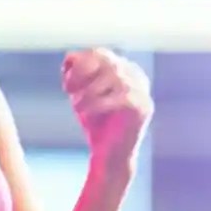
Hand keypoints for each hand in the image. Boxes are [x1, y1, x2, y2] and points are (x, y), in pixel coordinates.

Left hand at [62, 48, 153, 175]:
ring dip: (88, 91)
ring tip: (77, 108)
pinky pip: (119, 96)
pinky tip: (85, 114)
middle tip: (69, 93)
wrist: (110, 155)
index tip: (67, 87)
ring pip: (112, 76)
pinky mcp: (143, 106)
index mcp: (123, 68)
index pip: (99, 54)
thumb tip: (70, 56)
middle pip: (106, 61)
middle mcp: (136, 75)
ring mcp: (142, 90)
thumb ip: (78, 73)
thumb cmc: (96, 123)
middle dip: (82, 75)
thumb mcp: (82, 93)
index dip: (78, 66)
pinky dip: (96, 103)